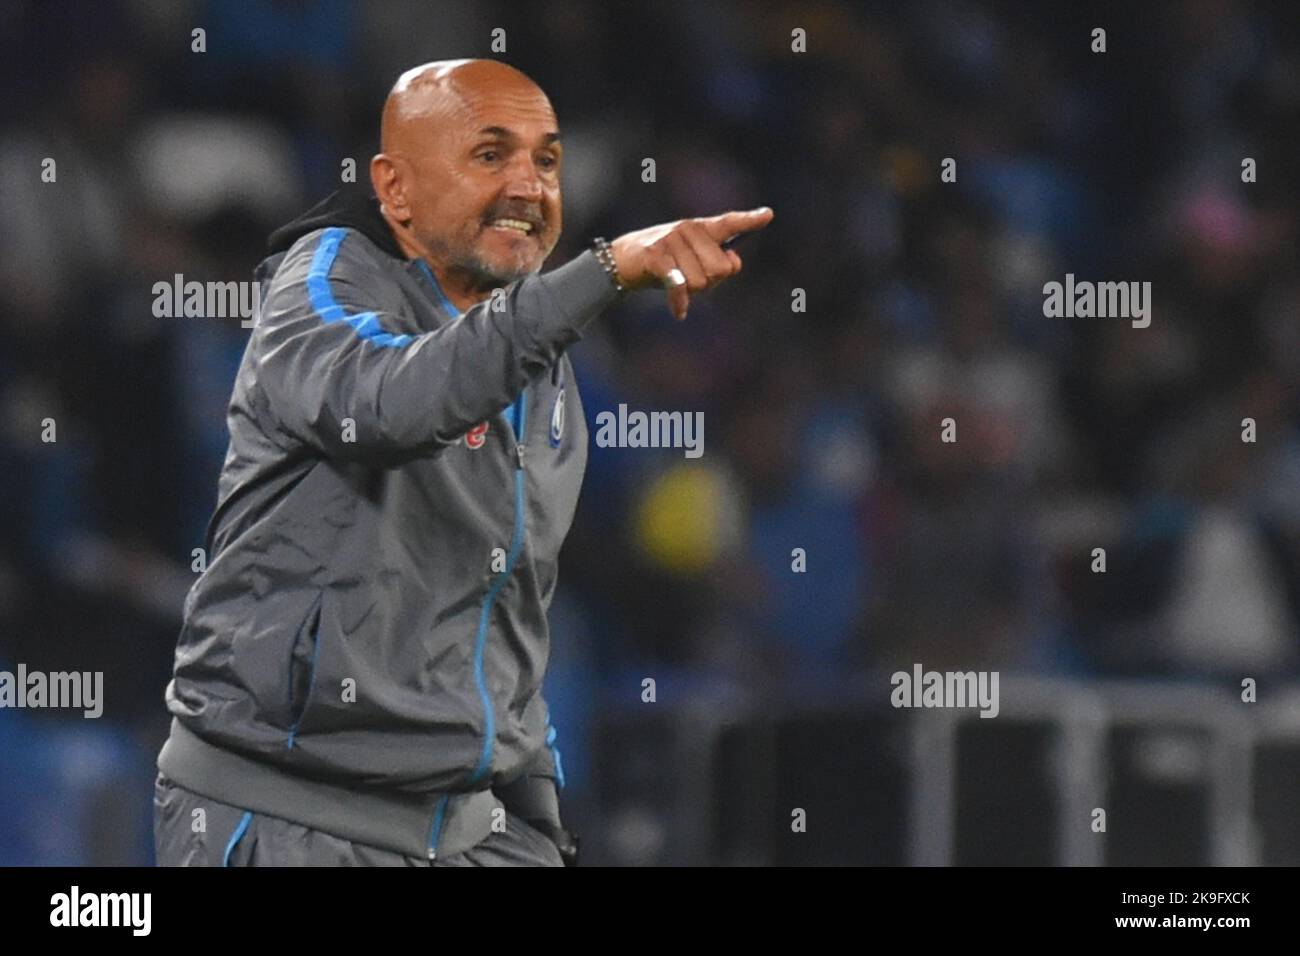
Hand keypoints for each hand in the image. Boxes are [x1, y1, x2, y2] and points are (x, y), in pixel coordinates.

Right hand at [609, 206, 773, 319]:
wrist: (620, 262)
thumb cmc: (661, 264)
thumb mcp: (690, 262)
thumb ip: (715, 263)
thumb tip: (733, 263)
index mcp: (700, 228)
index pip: (729, 223)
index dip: (749, 221)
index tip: (768, 215)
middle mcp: (688, 228)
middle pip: (721, 269)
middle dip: (710, 284)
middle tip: (689, 281)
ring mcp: (672, 239)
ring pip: (701, 282)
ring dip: (690, 293)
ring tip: (674, 284)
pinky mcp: (657, 255)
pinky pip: (679, 286)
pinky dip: (679, 302)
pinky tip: (679, 313)